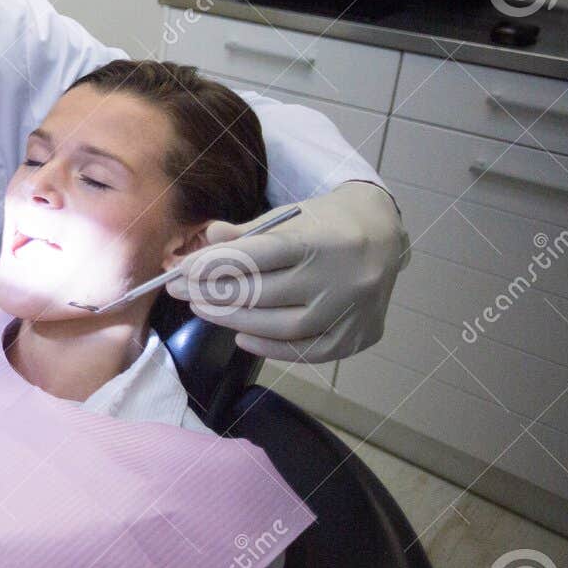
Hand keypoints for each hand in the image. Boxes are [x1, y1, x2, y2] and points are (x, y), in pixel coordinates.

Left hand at [165, 181, 408, 363]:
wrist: (386, 235)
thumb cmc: (326, 224)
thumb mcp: (289, 215)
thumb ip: (247, 232)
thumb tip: (207, 239)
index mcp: (320, 240)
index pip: (257, 255)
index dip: (214, 265)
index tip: (182, 271)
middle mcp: (338, 278)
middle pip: (263, 293)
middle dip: (213, 293)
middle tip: (182, 291)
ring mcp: (350, 311)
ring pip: (281, 327)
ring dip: (233, 321)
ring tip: (203, 309)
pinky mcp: (358, 335)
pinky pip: (308, 352)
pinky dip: (270, 349)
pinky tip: (241, 338)